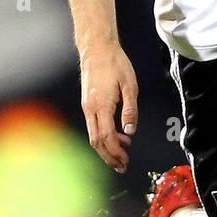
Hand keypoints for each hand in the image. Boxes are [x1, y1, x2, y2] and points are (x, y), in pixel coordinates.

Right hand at [79, 43, 138, 172]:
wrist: (97, 49)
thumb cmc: (114, 63)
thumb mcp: (130, 85)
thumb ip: (130, 110)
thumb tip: (130, 130)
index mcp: (101, 105)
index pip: (106, 137)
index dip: (116, 152)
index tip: (125, 160)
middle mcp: (90, 108)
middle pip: (96, 141)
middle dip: (109, 157)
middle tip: (122, 166)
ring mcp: (87, 107)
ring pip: (93, 136)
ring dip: (106, 149)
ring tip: (121, 156)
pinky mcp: (87, 104)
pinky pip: (93, 127)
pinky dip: (104, 137)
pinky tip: (117, 137)